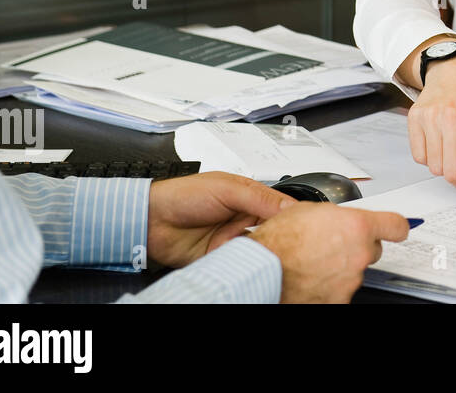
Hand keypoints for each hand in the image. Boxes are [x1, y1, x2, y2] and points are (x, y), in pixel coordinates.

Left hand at [147, 171, 294, 268]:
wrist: (151, 221)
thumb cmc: (183, 195)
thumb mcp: (227, 190)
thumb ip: (259, 198)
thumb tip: (289, 206)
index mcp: (248, 197)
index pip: (280, 208)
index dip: (293, 216)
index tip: (304, 225)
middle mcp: (243, 219)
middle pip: (273, 231)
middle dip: (280, 237)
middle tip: (290, 243)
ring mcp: (232, 240)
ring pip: (259, 249)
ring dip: (263, 251)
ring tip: (267, 251)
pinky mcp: (221, 258)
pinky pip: (240, 263)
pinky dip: (246, 264)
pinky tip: (249, 261)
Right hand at [249, 202, 409, 302]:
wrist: (262, 269)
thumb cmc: (280, 240)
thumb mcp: (311, 210)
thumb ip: (337, 216)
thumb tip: (342, 218)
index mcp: (358, 227)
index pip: (396, 226)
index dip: (398, 226)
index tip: (400, 228)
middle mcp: (360, 255)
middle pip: (373, 249)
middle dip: (358, 246)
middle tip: (332, 244)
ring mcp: (350, 280)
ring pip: (355, 270)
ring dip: (341, 266)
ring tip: (313, 260)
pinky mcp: (339, 300)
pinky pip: (341, 289)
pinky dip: (330, 285)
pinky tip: (312, 276)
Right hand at [407, 55, 455, 219]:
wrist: (454, 67)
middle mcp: (451, 116)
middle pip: (451, 171)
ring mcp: (429, 117)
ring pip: (434, 168)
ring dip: (446, 168)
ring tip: (455, 150)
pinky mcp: (414, 118)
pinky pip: (419, 157)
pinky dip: (431, 158)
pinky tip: (440, 142)